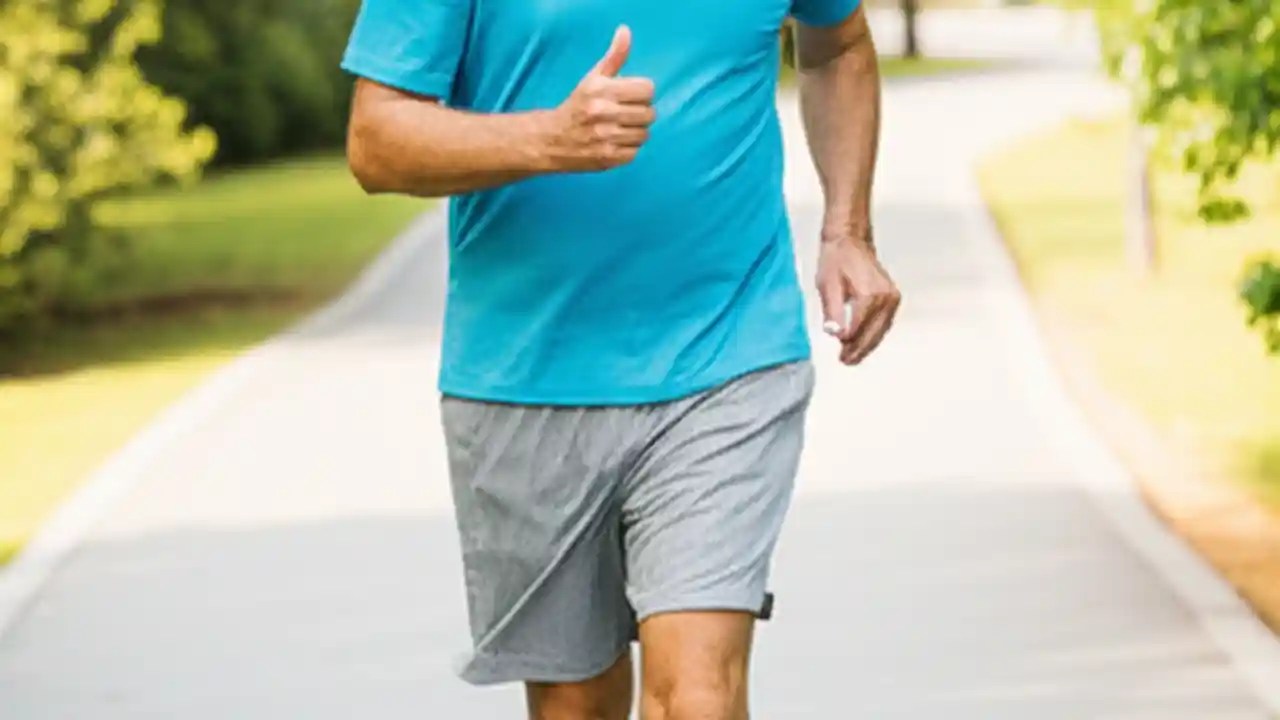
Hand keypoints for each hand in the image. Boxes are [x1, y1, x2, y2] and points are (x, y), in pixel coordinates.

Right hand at [544, 26, 655, 170]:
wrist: (552, 139)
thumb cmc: (578, 105)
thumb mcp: (593, 78)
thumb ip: (614, 57)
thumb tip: (626, 31)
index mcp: (601, 89)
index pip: (647, 90)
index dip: (642, 92)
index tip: (631, 96)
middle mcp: (603, 112)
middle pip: (649, 113)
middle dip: (640, 112)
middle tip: (626, 113)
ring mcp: (605, 137)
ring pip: (644, 134)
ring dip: (636, 131)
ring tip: (620, 128)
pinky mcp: (607, 158)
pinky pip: (635, 152)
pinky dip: (628, 148)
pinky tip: (615, 142)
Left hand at [816, 234, 900, 365]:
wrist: (850, 241)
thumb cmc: (836, 261)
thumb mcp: (827, 285)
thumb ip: (832, 311)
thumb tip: (835, 334)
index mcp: (869, 294)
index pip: (858, 328)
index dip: (847, 342)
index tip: (838, 351)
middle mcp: (885, 297)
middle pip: (872, 333)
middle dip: (858, 350)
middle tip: (845, 361)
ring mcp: (892, 298)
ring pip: (880, 331)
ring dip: (867, 346)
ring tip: (851, 358)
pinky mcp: (893, 298)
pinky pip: (884, 323)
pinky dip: (874, 335)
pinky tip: (862, 344)